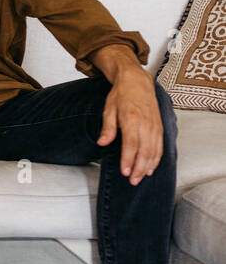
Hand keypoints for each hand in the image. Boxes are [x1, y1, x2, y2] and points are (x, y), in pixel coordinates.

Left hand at [97, 68, 163, 184]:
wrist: (137, 82)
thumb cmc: (120, 95)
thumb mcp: (109, 109)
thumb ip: (108, 128)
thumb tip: (102, 143)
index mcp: (132, 119)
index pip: (132, 144)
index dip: (128, 160)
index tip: (124, 172)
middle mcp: (146, 124)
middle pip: (145, 151)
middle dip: (138, 168)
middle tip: (131, 181)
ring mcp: (155, 125)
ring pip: (154, 150)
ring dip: (148, 166)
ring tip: (140, 178)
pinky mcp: (160, 127)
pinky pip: (160, 146)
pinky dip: (156, 158)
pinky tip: (150, 168)